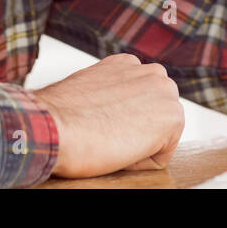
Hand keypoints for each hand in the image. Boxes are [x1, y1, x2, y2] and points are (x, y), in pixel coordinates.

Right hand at [32, 53, 184, 177]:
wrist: (54, 126)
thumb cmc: (59, 117)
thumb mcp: (86, 91)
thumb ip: (106, 93)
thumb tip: (108, 111)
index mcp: (128, 65)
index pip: (137, 105)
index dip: (115, 124)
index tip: (96, 126)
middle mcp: (152, 73)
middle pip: (152, 119)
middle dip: (133, 132)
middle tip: (104, 136)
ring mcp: (165, 92)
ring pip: (158, 137)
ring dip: (137, 146)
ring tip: (110, 141)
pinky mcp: (173, 117)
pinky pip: (161, 156)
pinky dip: (141, 163)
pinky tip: (118, 150)